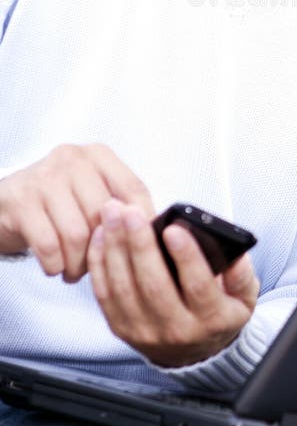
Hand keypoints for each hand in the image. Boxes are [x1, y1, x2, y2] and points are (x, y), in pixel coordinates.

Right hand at [0, 145, 153, 281]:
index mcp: (98, 155)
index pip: (133, 188)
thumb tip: (153, 230)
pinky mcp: (22, 202)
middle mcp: (73, 159)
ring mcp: (45, 178)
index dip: (141, 222)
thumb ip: (119, 202)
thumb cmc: (57, 201)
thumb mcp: (91, 190)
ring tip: (74, 270)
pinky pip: (50, 246)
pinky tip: (55, 265)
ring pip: (78, 235)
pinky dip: (55, 265)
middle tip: (96, 265)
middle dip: (103, 250)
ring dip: (78, 264)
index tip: (143, 246)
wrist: (5, 202)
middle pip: (105, 217)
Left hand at [87, 200, 259, 366]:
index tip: (174, 228)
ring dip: (116, 247)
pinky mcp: (121, 328)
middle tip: (132, 212)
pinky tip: (101, 236)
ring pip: (125, 287)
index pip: (198, 285)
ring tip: (113, 214)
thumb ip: (242, 275)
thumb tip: (235, 255)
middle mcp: (176, 330)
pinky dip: (100, 262)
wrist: (193, 354)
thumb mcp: (243, 298)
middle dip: (141, 244)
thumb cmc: (217, 314)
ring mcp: (145, 331)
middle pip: (154, 285)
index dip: (186, 256)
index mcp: (211, 318)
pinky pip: (104, 294)